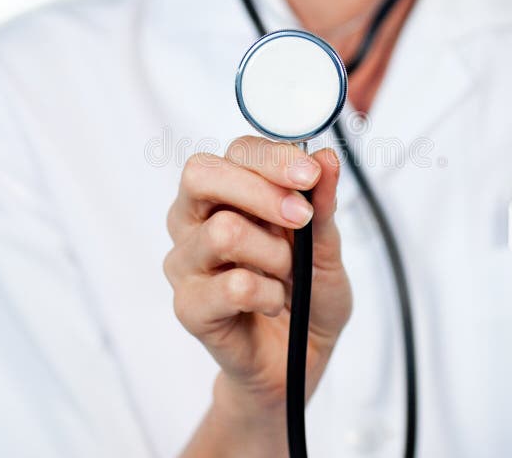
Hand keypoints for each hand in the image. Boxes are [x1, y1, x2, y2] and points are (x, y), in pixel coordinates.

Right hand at [164, 136, 351, 454]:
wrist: (298, 360)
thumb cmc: (306, 296)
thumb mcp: (326, 246)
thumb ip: (322, 204)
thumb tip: (326, 158)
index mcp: (227, 193)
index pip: (236, 151)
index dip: (274, 159)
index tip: (311, 176)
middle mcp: (195, 219)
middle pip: (201, 175)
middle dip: (263, 193)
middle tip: (301, 221)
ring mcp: (185, 262)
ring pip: (222, 231)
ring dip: (274, 255)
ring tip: (286, 275)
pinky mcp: (188, 306)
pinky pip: (231, 286)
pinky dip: (267, 294)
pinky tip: (271, 303)